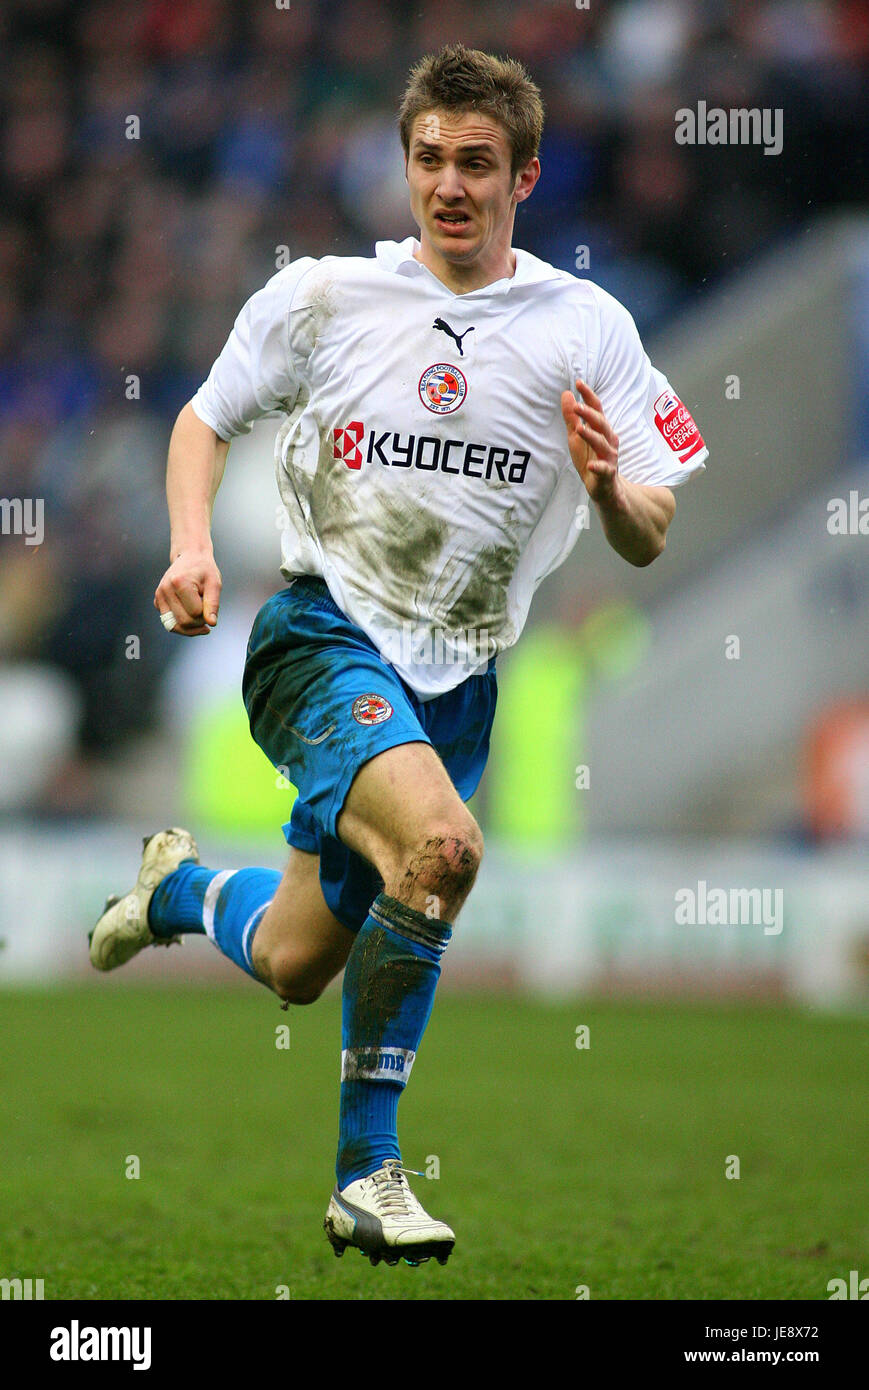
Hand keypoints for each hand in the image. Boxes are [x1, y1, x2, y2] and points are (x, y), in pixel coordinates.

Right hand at [154, 548, 221, 635]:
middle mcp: (165, 590)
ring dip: (190, 627)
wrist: (190, 557)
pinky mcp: (157, 601)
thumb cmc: (204, 570)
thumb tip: (212, 623)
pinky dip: (182, 624)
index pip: (195, 613)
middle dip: (199, 622)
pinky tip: (191, 614)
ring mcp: (159, 596)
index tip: (210, 605)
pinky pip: (169, 623)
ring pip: (174, 626)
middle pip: (184, 622)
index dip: (207, 614)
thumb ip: (213, 603)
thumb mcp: (214, 583)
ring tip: (200, 618)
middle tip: (207, 612)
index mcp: (179, 582)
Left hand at [560, 379, 621, 504]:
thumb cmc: (590, 458)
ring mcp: (609, 456)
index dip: (588, 396)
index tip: (578, 383)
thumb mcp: (576, 437)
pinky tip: (591, 466)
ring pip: (602, 443)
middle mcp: (608, 439)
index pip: (596, 409)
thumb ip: (571, 417)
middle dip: (590, 414)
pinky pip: (604, 469)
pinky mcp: (607, 473)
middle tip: (576, 406)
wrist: (604, 487)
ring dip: (591, 436)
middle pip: (601, 423)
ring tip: (579, 429)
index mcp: (600, 429)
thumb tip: (566, 394)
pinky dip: (598, 467)